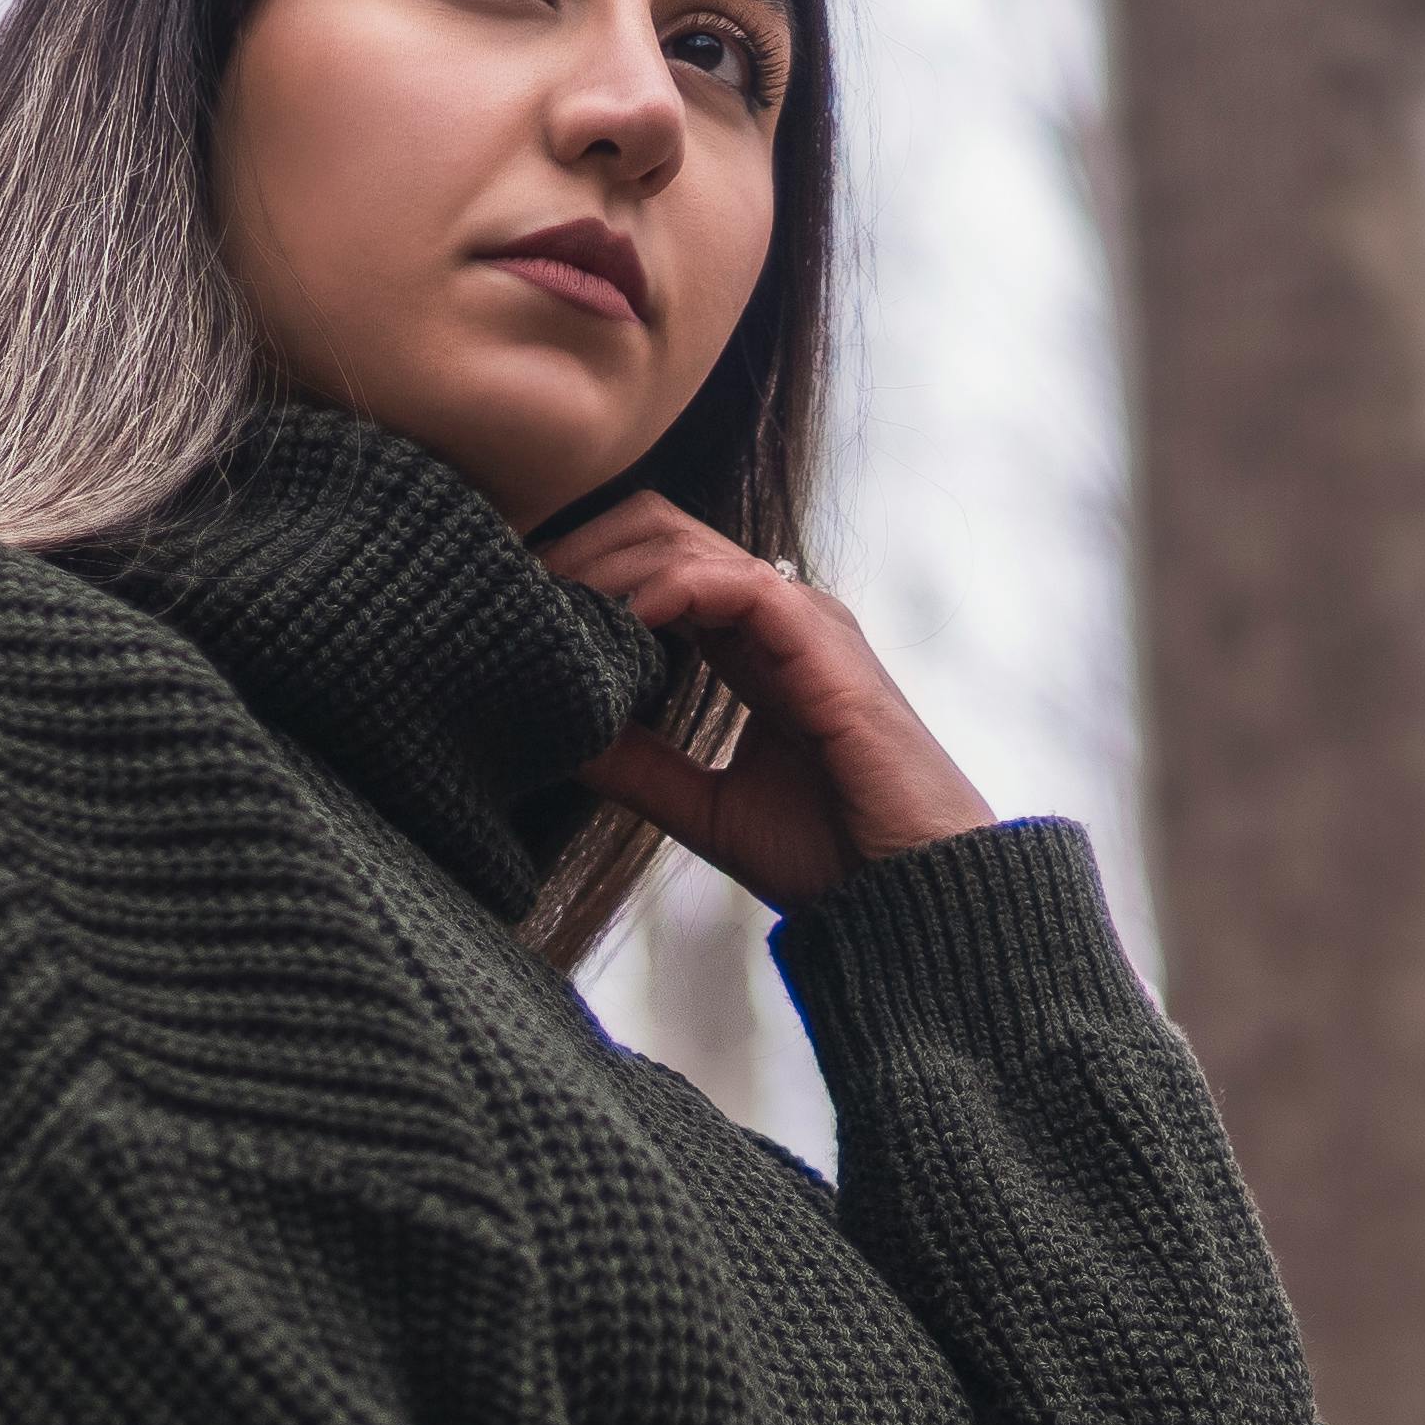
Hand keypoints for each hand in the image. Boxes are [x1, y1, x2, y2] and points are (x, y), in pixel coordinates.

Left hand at [538, 495, 996, 907]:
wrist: (911, 893)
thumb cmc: (830, 857)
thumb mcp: (703, 806)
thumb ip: (638, 764)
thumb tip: (554, 731)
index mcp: (756, 644)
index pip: (659, 563)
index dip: (586, 571)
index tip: (519, 608)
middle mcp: (781, 616)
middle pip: (664, 530)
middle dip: (583, 550)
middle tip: (514, 591)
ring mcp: (806, 620)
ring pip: (688, 544)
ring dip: (609, 567)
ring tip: (550, 605)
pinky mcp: (822, 641)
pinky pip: (734, 585)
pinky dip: (666, 593)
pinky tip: (618, 627)